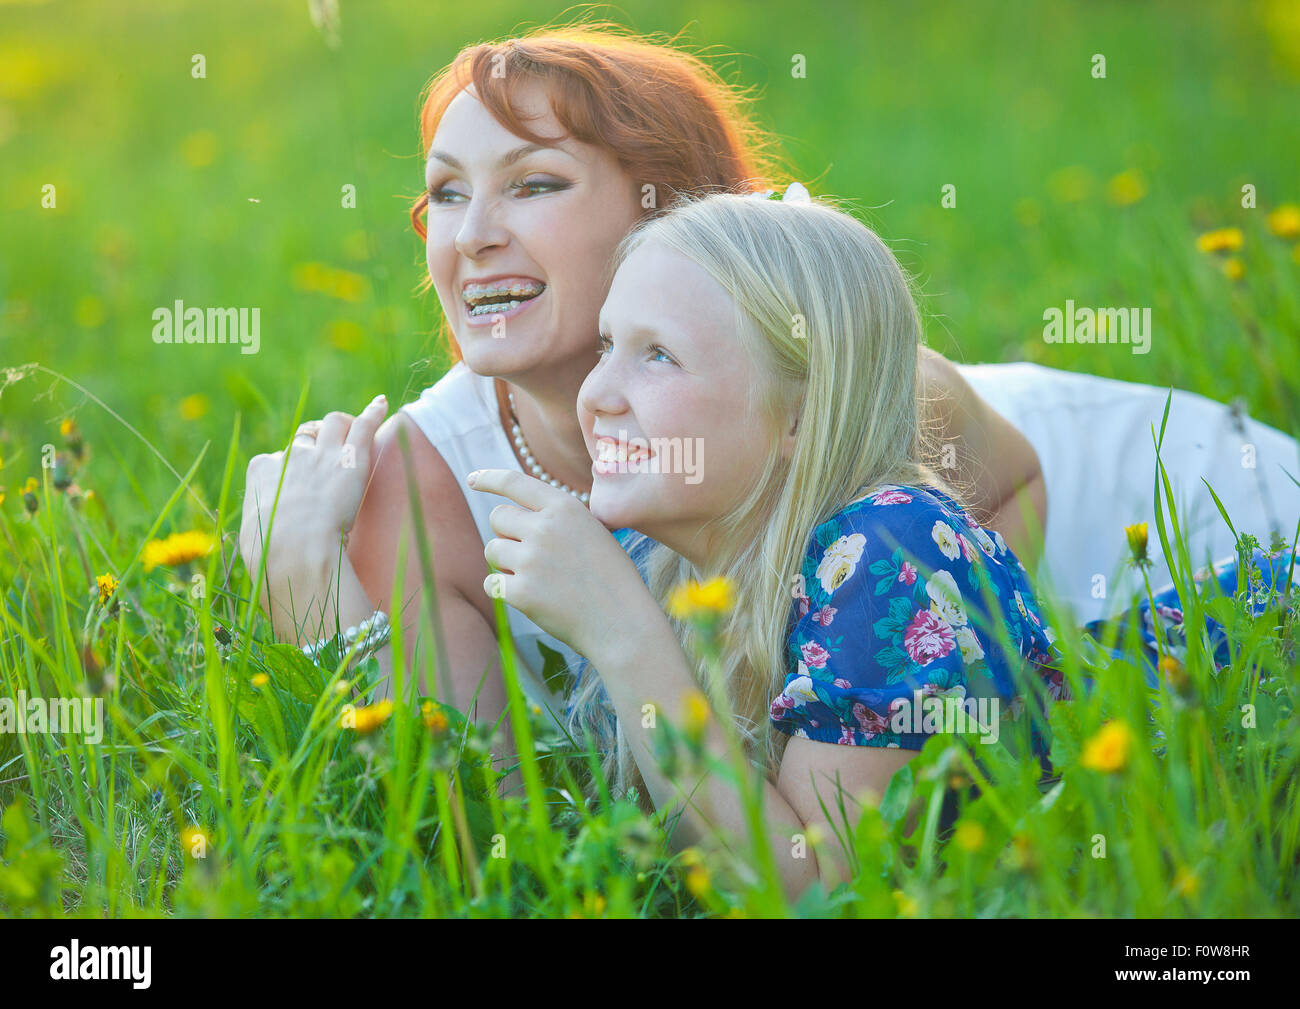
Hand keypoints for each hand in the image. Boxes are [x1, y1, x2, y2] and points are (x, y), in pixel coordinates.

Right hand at [239, 395, 387, 609]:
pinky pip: (363, 424)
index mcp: (261, 471)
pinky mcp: (351, 456)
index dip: (292, 471)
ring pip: (333, 424)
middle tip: (330, 462)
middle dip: (316, 446)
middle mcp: (291, 455)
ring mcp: (323, 452)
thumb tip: (264, 550)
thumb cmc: (272, 557)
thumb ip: (263, 533)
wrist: (294, 550)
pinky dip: (373, 411)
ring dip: (342, 426)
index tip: (301, 488)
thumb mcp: (256, 542)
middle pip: (306, 439)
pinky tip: (382, 404)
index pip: (278, 459)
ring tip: (354, 431)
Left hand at [467, 467, 653, 655]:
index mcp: (565, 508)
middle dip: (506, 534)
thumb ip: (557, 518)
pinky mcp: (521, 592)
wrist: (621, 622)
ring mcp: (531, 561)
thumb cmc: (610, 578)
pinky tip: (532, 597)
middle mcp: (545, 528)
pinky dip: (504, 591)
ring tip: (537, 577)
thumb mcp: (592, 531)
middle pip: (497, 517)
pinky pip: (491, 583)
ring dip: (505, 563)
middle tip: (530, 553)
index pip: (515, 482)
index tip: (473, 479)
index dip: (489, 478)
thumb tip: (517, 516)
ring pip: (492, 550)